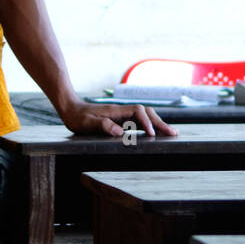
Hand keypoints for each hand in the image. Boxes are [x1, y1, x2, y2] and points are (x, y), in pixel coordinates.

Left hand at [60, 99, 178, 138]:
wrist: (71, 110)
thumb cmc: (78, 117)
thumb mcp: (87, 124)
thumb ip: (103, 126)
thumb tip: (120, 132)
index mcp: (116, 111)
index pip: (138, 112)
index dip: (147, 122)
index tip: (152, 134)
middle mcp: (122, 111)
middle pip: (146, 113)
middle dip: (160, 123)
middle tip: (173, 133)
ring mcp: (122, 115)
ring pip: (145, 117)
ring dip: (158, 124)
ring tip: (171, 133)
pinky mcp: (121, 120)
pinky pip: (139, 122)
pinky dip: (149, 126)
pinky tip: (155, 133)